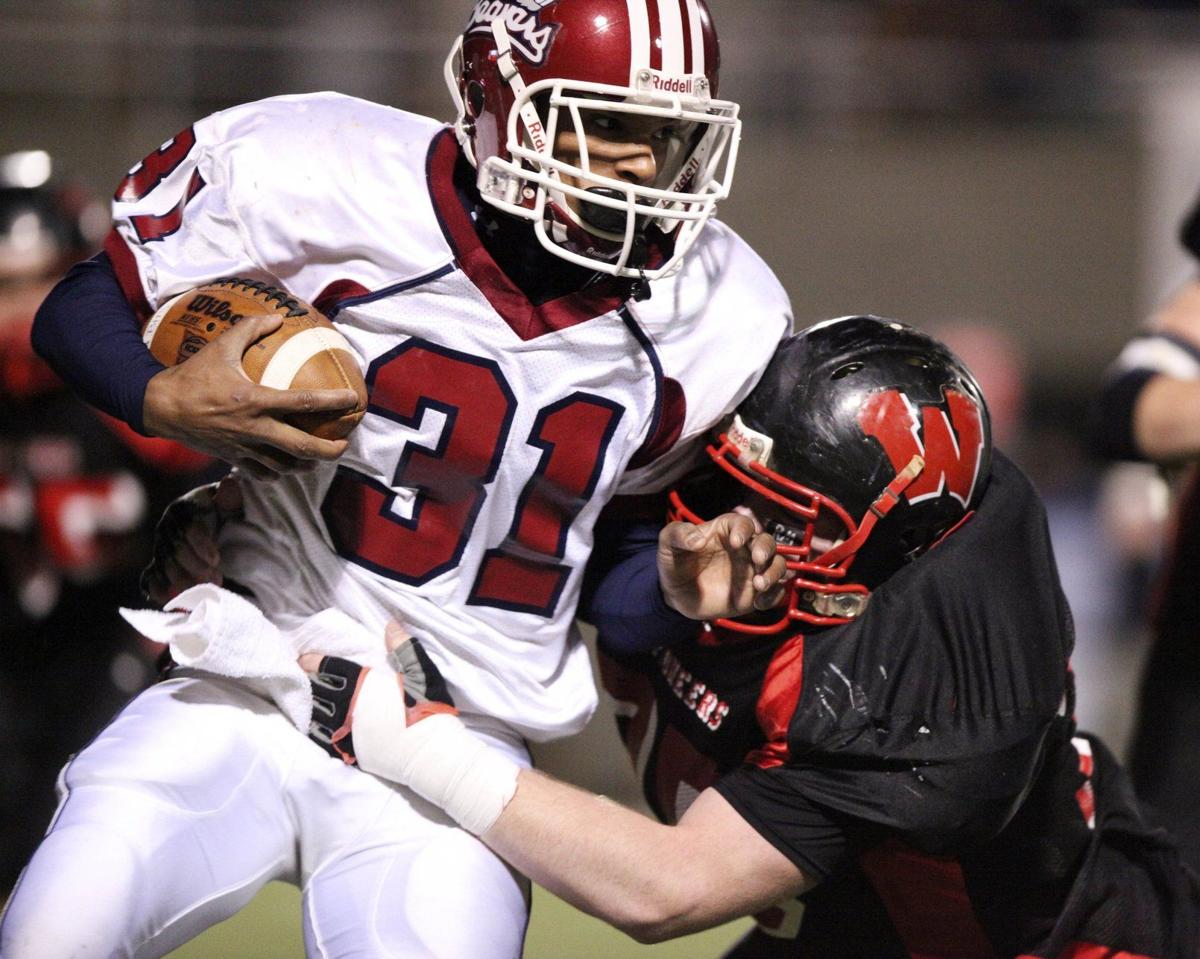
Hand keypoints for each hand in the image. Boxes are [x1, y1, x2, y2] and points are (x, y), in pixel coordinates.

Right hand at [140, 475, 242, 606]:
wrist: (216, 525)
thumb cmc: (226, 512)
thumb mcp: (232, 504)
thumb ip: (231, 498)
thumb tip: (229, 484)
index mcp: (184, 509)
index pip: (188, 526)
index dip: (200, 543)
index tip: (216, 559)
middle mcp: (167, 527)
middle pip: (175, 550)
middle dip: (195, 567)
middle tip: (216, 580)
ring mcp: (161, 547)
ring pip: (165, 566)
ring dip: (183, 581)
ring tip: (204, 592)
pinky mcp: (158, 565)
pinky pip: (150, 578)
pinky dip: (158, 590)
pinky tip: (170, 600)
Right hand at [142, 314, 360, 478]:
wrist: (158, 407)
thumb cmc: (192, 375)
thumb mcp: (220, 346)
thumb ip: (250, 328)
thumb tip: (278, 315)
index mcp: (254, 400)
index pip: (303, 403)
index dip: (332, 402)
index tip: (353, 400)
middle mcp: (253, 428)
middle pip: (302, 447)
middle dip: (329, 450)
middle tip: (344, 444)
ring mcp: (244, 448)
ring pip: (286, 466)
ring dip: (307, 464)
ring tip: (320, 456)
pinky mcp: (233, 459)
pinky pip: (264, 473)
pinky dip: (279, 472)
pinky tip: (288, 465)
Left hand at [299, 621, 517, 834]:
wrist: (432, 754)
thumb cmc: (428, 709)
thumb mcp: (421, 673)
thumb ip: (403, 648)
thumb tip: (391, 624)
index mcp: (363, 686)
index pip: (331, 669)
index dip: (314, 662)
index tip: (303, 658)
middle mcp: (349, 708)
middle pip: (317, 691)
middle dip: (306, 681)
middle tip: (295, 674)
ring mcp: (347, 733)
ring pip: (315, 716)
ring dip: (307, 705)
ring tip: (300, 698)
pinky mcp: (350, 753)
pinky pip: (323, 740)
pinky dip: (314, 730)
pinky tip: (312, 726)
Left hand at [657, 512, 786, 620]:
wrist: (677, 595)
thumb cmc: (675, 562)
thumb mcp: (669, 544)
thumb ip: (678, 535)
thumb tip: (697, 539)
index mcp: (726, 531)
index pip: (743, 523)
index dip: (743, 530)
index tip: (736, 541)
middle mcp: (744, 548)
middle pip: (767, 541)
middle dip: (766, 549)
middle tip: (757, 560)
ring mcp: (752, 570)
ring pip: (777, 565)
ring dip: (773, 573)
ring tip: (759, 584)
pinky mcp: (754, 592)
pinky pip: (774, 592)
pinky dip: (772, 596)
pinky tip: (758, 603)